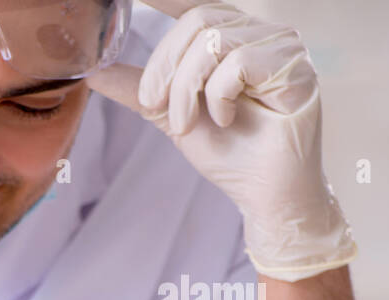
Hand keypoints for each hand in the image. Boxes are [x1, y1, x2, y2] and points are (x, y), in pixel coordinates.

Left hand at [88, 0, 356, 280]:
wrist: (259, 191)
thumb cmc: (226, 150)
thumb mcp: (170, 114)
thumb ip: (138, 89)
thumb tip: (93, 71)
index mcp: (228, 35)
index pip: (191, 5)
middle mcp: (257, 31)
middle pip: (196, 21)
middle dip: (164, 69)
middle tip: (155, 105)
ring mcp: (281, 45)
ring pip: (211, 43)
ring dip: (186, 91)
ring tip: (189, 123)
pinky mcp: (295, 66)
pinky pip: (239, 62)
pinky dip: (219, 96)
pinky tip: (225, 119)